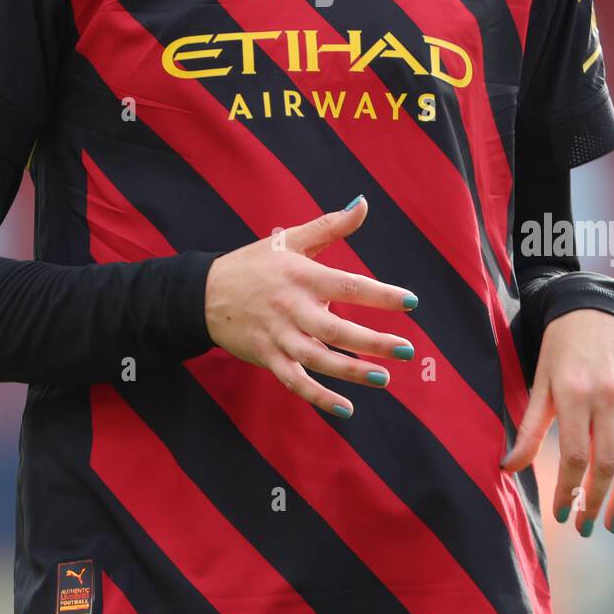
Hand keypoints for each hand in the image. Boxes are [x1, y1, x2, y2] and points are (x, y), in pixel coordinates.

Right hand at [204, 196, 418, 417]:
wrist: (203, 294)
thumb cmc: (254, 264)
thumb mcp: (290, 240)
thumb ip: (329, 225)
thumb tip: (363, 203)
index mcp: (301, 276)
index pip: (347, 286)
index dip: (380, 295)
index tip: (411, 302)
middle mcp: (291, 307)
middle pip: (335, 330)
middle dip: (372, 342)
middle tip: (406, 349)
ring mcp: (278, 336)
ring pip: (318, 359)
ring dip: (352, 372)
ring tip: (385, 378)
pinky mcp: (267, 357)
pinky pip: (295, 382)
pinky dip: (319, 398)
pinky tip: (347, 409)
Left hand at [499, 308, 613, 534]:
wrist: (593, 306)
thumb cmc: (560, 347)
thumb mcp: (540, 382)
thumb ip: (530, 428)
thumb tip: (507, 467)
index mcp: (573, 394)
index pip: (574, 456)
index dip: (568, 490)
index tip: (561, 514)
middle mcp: (606, 397)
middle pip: (605, 462)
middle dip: (595, 501)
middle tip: (587, 527)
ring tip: (613, 521)